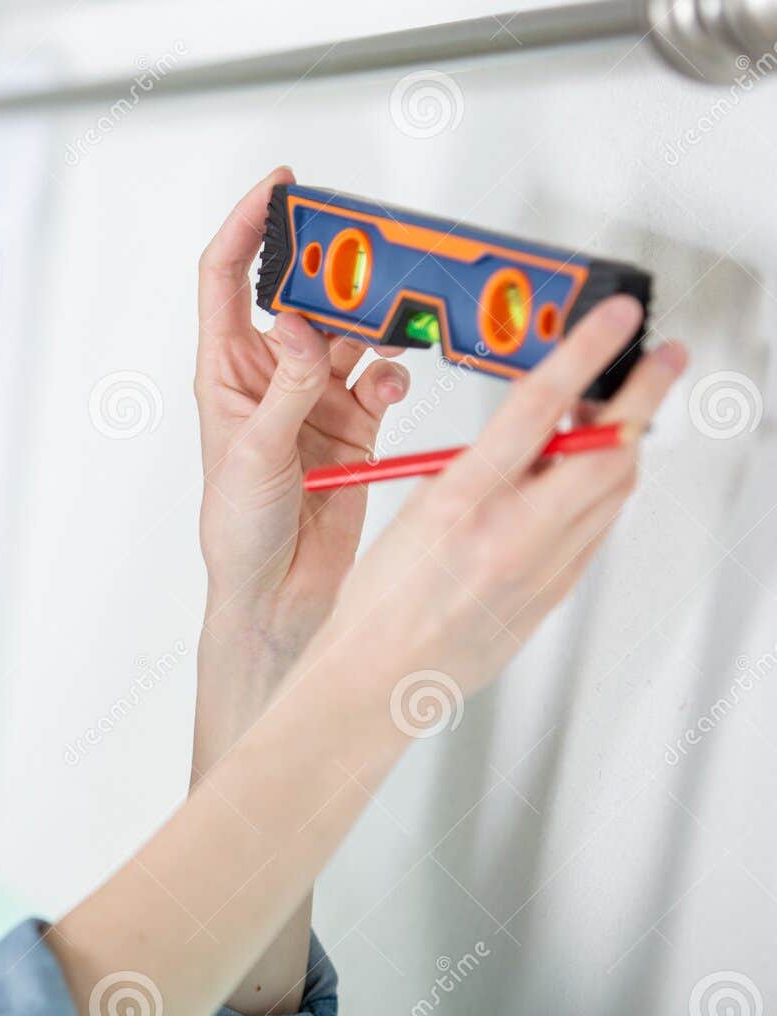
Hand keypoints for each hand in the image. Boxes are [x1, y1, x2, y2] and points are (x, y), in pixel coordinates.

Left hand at [194, 164, 409, 661]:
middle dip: (335, 264)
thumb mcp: (254, 454)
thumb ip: (285, 388)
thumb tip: (295, 322)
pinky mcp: (355, 425)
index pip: (227, 277)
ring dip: (375, 315)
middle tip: (371, 241)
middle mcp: (271, 376)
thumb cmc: (238, 531)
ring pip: (352, 330)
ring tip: (399, 303)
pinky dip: (395, 368)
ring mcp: (315, 398)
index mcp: (225, 371)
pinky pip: (383, 375)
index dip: (248, 225)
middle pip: (302, 293)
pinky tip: (395, 378)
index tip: (281, 185)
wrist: (278, 596)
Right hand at [302, 294, 685, 699]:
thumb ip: (473, 469)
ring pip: (614, 488)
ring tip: (613, 412)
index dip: (584, 353)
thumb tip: (527, 434)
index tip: (617, 319)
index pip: (538, 408)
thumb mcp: (414, 510)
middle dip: (642, 395)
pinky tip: (587, 476)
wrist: (377, 679)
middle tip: (655, 359)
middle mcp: (511, 536)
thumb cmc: (377, 601)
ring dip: (625, 440)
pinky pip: (598, 529)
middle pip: (608, 449)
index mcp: (461, 504)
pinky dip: (604, 490)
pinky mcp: (554, 594)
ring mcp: (542, 570)